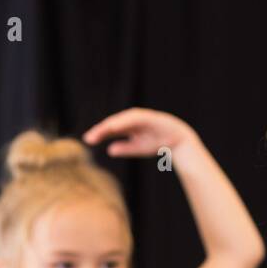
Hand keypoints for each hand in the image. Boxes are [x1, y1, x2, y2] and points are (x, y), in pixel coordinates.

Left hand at [82, 107, 198, 159]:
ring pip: (123, 119)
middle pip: (114, 123)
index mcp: (129, 126)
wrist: (178, 141)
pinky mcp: (150, 117)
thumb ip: (125, 148)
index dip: (99, 134)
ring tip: (101, 132)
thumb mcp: (138, 148)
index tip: (88, 140)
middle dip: (101, 130)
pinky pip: (136, 118)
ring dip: (111, 125)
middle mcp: (133, 119)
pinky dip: (126, 122)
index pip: (111, 129)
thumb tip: (109, 150)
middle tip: (89, 138)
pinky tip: (116, 126)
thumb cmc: (157, 143)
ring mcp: (142, 117)